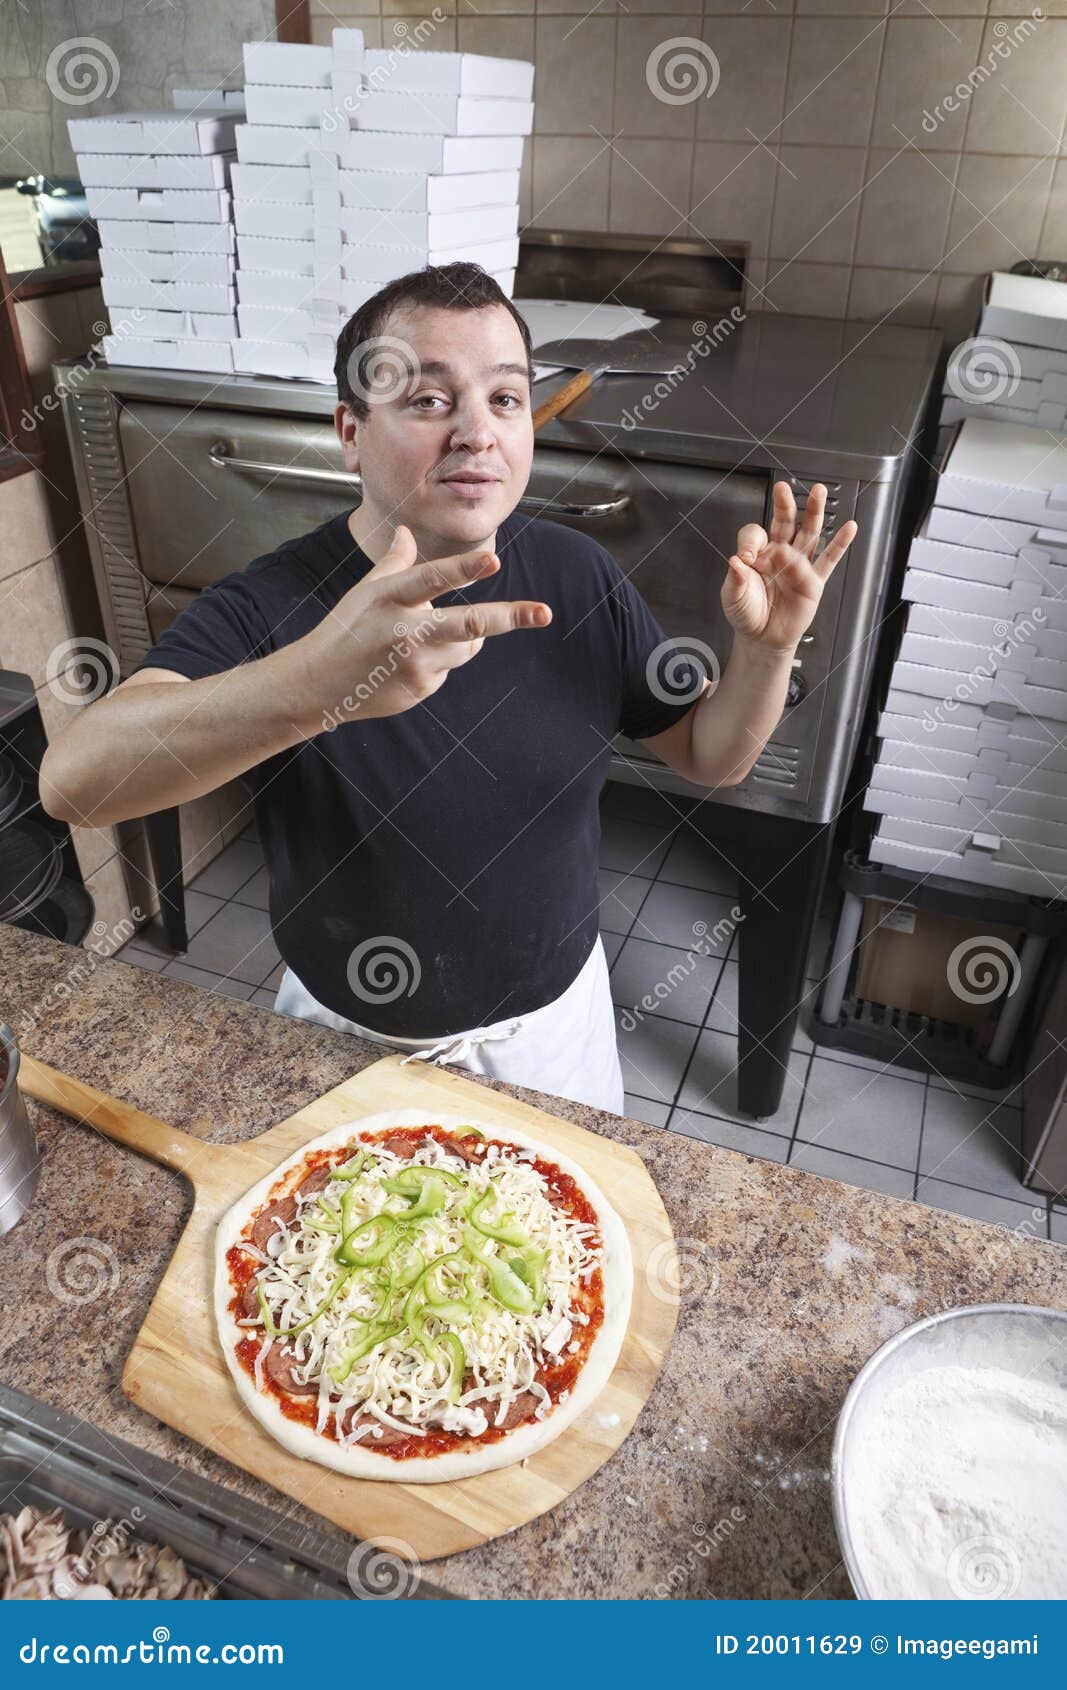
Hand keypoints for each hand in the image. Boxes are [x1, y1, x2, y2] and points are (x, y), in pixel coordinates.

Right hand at [302, 525, 551, 728]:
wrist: (319, 684)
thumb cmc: (345, 629)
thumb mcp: (366, 590)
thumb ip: (394, 561)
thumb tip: (405, 530)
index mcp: (389, 596)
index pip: (432, 578)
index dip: (465, 569)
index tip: (494, 560)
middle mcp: (405, 630)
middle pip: (468, 623)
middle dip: (510, 617)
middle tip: (544, 612)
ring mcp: (415, 664)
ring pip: (467, 645)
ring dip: (464, 638)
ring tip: (423, 640)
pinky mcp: (421, 688)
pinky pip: (449, 669)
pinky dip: (438, 662)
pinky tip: (406, 665)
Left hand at [721, 482, 856, 654]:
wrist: (762, 638)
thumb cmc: (747, 614)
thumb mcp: (732, 598)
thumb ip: (735, 579)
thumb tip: (735, 562)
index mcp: (758, 554)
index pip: (755, 534)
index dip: (750, 543)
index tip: (745, 558)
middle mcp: (780, 554)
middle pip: (785, 523)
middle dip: (785, 505)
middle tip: (784, 488)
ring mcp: (798, 566)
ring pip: (808, 534)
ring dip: (814, 513)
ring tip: (819, 493)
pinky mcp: (813, 582)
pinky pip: (829, 560)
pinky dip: (840, 544)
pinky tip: (849, 528)